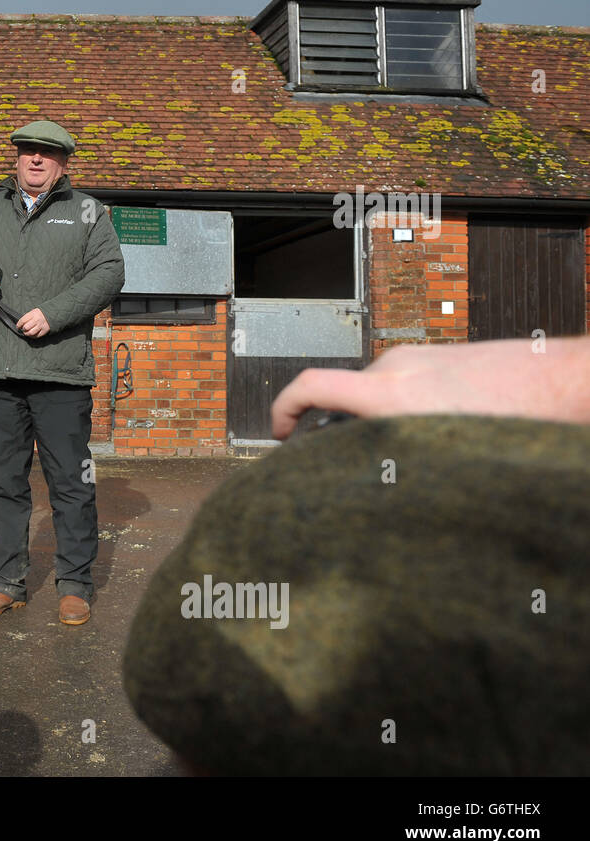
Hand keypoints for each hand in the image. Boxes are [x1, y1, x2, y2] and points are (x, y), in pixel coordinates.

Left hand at [17, 308, 49, 337]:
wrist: (51, 314)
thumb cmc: (39, 314)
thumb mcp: (33, 312)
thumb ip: (27, 317)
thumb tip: (20, 324)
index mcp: (33, 314)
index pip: (23, 320)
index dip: (18, 325)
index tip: (18, 326)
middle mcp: (37, 320)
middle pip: (26, 327)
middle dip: (23, 329)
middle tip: (23, 329)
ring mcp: (41, 325)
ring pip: (31, 333)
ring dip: (27, 334)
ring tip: (26, 332)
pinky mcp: (44, 330)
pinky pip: (36, 336)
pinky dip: (32, 336)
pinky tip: (31, 334)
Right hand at [271, 336, 589, 439]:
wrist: (567, 382)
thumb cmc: (520, 419)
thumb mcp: (444, 454)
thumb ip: (397, 459)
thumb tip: (370, 483)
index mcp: (390, 393)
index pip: (310, 387)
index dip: (283, 410)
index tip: (279, 430)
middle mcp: (399, 368)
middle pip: (345, 398)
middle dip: (344, 431)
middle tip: (350, 462)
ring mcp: (421, 358)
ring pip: (381, 396)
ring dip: (384, 423)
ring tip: (413, 453)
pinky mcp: (441, 357)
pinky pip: (408, 386)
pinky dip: (410, 410)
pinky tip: (442, 433)